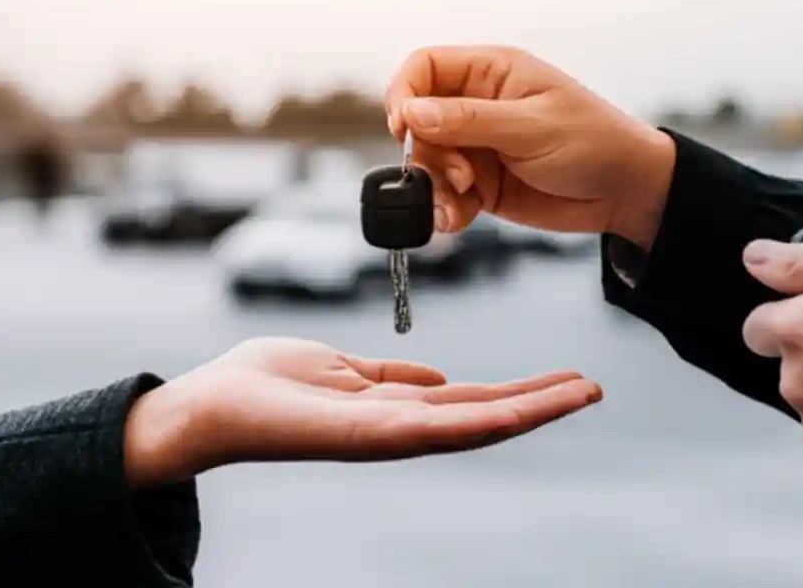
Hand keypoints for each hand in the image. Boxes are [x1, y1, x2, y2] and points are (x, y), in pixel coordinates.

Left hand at [124, 338, 601, 488]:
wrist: (207, 403)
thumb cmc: (264, 383)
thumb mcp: (340, 365)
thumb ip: (389, 374)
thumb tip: (436, 377)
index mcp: (396, 408)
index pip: (471, 400)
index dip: (521, 392)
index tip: (566, 378)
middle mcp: (399, 428)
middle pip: (484, 415)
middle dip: (541, 403)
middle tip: (594, 388)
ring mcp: (385, 437)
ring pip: (471, 426)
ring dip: (528, 412)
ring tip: (579, 394)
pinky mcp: (363, 437)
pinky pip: (430, 429)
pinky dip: (478, 421)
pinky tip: (516, 411)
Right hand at [384, 46, 675, 250]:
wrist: (627, 194)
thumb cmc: (595, 143)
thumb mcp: (533, 128)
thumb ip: (470, 121)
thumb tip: (412, 113)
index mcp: (492, 72)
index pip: (425, 68)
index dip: (404, 94)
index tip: (404, 128)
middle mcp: (478, 106)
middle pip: (418, 121)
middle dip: (427, 153)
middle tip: (458, 176)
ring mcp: (479, 146)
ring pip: (428, 162)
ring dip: (434, 186)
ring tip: (459, 204)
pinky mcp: (482, 184)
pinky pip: (445, 194)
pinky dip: (445, 209)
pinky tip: (459, 219)